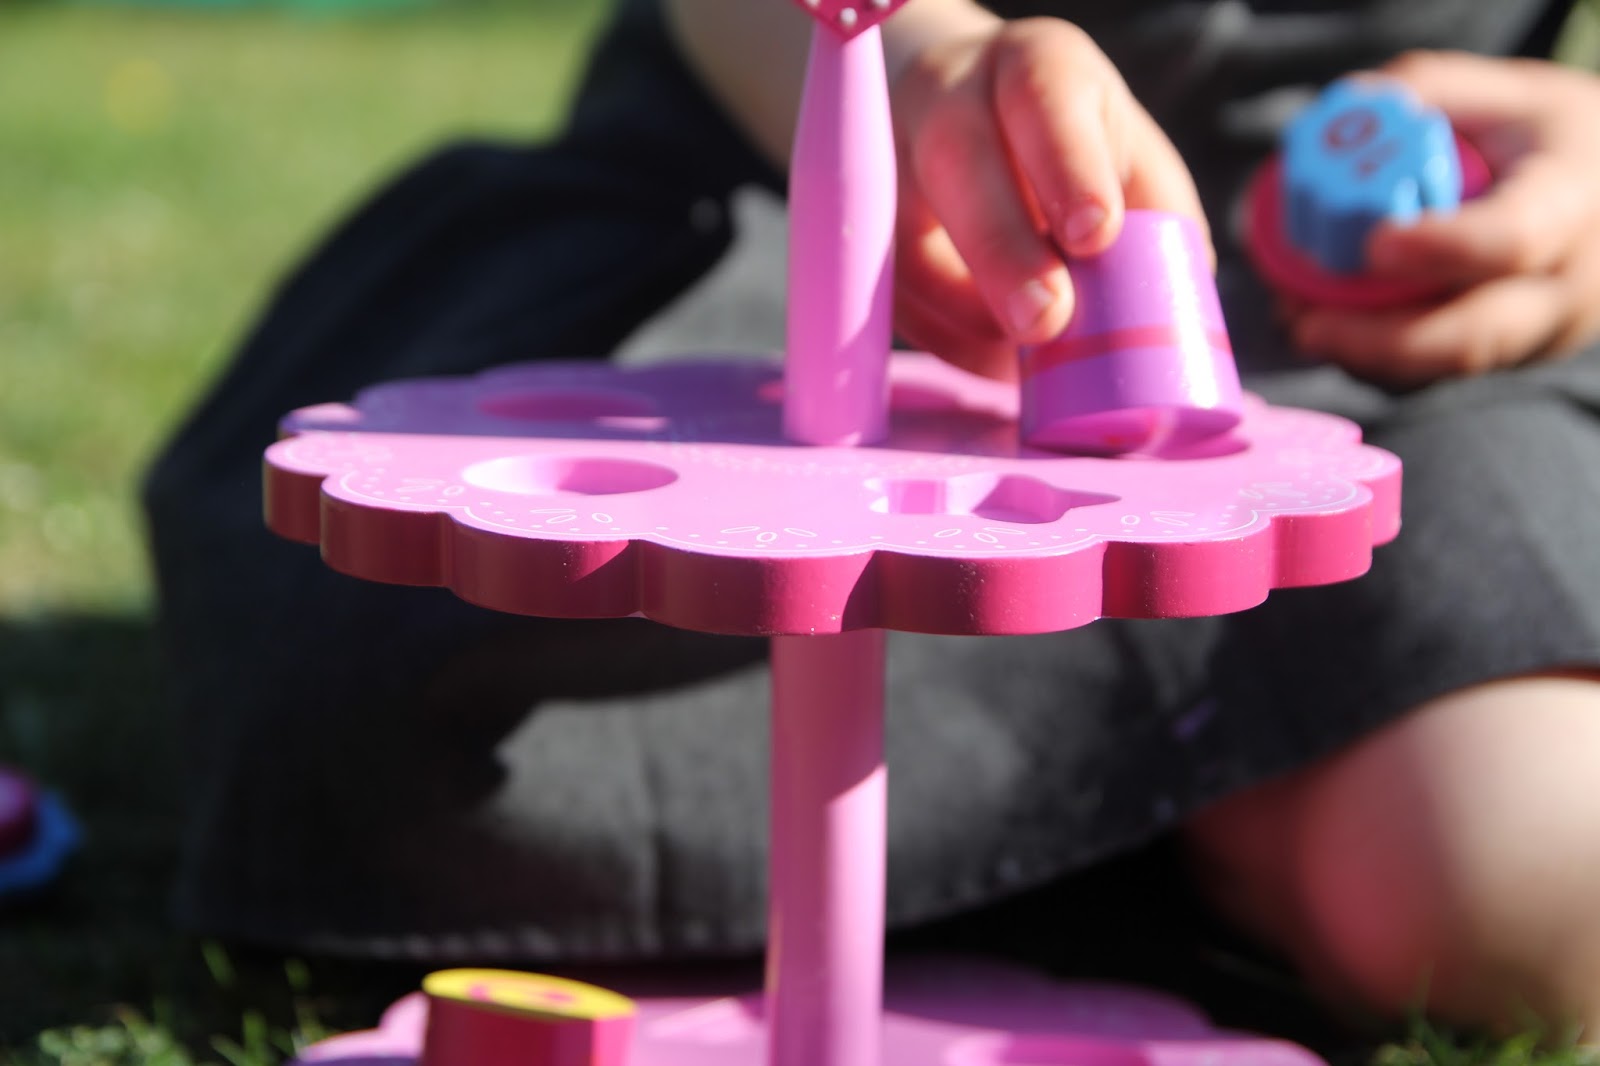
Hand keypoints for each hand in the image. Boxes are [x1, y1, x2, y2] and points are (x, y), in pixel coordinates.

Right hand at [886, 12, 1206, 378]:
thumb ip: (1151, 216)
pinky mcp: (861, 227)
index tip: (1096, 234)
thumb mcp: (1123, 153)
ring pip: (904, 233)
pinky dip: (945, 336)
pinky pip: (890, 290)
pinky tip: (994, 361)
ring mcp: (889, 160)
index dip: (1068, 166)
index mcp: (1032, 67)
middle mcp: (949, 98)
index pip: (1043, 96)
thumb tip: (1167, 310)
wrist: (958, 105)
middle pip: (959, 159)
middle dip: (1002, 247)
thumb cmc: (1068, 146)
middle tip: (1046, 319)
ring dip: (964, 309)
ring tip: (1022, 364)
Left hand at [1289, 51, 1599, 386]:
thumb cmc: (1548, 135)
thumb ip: (1426, 91)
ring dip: (1362, 352)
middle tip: (1307, 325)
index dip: (1445, 246)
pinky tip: (1327, 325)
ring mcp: (1538, 334)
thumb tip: (1343, 110)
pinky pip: (1434, 373)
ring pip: (1443, 367)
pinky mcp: (1505, 359)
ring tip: (1298, 318)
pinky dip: (1373, 357)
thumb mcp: (1506, 92)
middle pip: (1475, 335)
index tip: (1376, 244)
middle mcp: (1566, 283)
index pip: (1516, 239)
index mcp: (1572, 201)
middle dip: (1382, 340)